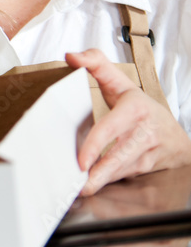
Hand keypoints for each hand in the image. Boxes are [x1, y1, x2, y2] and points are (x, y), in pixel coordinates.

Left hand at [65, 49, 190, 194]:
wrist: (174, 134)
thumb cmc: (139, 107)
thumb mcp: (121, 82)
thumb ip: (96, 64)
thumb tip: (71, 57)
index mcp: (134, 108)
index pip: (112, 128)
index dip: (97, 145)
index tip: (81, 160)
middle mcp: (144, 132)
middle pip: (119, 156)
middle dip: (100, 173)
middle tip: (80, 184)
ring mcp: (148, 153)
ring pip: (122, 170)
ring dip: (102, 181)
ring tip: (82, 189)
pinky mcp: (147, 169)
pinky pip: (126, 177)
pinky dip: (109, 183)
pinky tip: (94, 187)